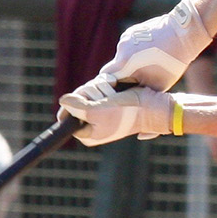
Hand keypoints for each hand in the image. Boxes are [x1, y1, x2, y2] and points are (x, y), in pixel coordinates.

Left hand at [58, 79, 177, 145]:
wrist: (154, 107)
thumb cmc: (128, 113)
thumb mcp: (99, 112)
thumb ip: (77, 108)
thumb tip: (62, 101)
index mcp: (87, 133)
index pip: (66, 116)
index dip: (74, 104)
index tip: (89, 101)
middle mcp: (91, 124)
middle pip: (76, 100)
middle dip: (90, 93)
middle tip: (106, 97)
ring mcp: (100, 111)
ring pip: (87, 91)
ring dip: (100, 88)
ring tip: (114, 93)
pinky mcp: (108, 100)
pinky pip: (98, 87)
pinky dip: (105, 84)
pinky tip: (116, 87)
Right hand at [101, 0, 213, 90]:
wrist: (183, 34)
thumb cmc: (172, 63)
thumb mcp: (158, 85)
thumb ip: (140, 92)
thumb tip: (131, 98)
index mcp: (124, 63)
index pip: (105, 79)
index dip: (109, 88)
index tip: (117, 93)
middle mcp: (121, 48)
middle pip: (114, 68)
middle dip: (122, 76)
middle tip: (135, 83)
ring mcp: (126, 37)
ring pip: (123, 56)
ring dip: (131, 63)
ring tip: (150, 65)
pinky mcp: (133, 31)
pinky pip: (130, 46)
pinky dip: (137, 52)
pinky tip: (151, 54)